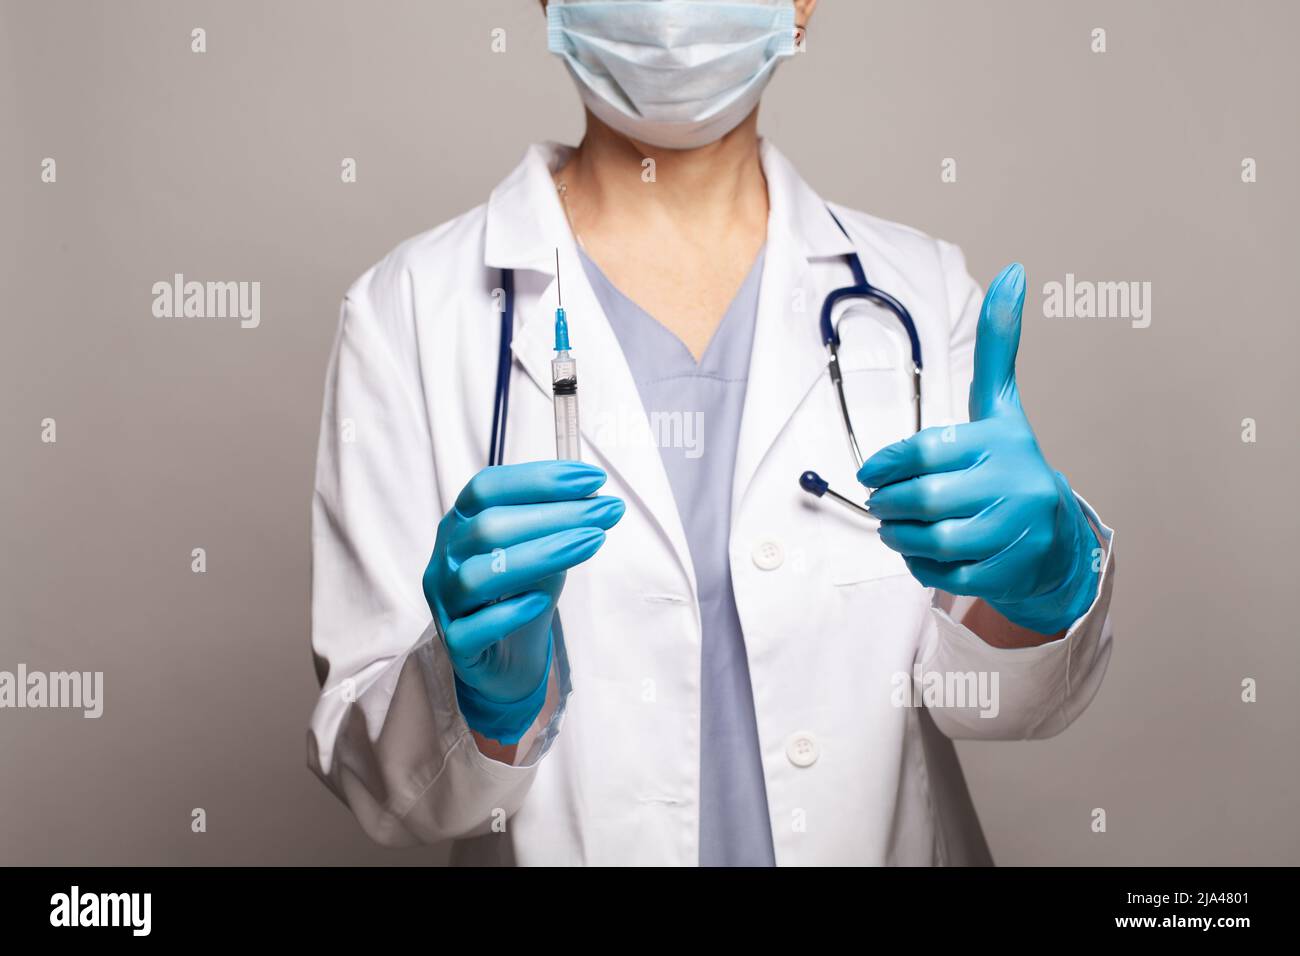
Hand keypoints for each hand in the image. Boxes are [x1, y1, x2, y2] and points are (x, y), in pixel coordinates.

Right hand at [422, 461, 623, 742]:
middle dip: (554, 514)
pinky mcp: (455, 644)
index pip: (487, 488)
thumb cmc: (523, 594)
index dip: (539, 479)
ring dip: (540, 555)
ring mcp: (445, 602)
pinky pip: (473, 629)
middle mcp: (445, 558)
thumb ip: (558, 526)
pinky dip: (509, 613)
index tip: (594, 478)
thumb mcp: (543, 551)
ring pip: (477, 576)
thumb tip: (595, 498)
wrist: (509, 659)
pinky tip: (541, 603)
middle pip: (488, 527)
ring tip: (592, 542)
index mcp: (461, 523)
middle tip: (607, 510)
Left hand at [857, 263, 1098, 635]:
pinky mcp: (1012, 568)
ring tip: (896, 530)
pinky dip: (925, 569)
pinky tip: (926, 557)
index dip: (888, 464)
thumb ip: (1000, 343)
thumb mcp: (1001, 406)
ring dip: (901, 538)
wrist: (1057, 539)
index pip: (928, 451)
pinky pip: (948, 574)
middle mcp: (1016, 481)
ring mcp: (1018, 529)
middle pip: (926, 499)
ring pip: (934, 540)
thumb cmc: (1010, 465)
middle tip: (881, 506)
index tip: (869, 474)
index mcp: (1003, 439)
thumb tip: (1012, 272)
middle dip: (891, 506)